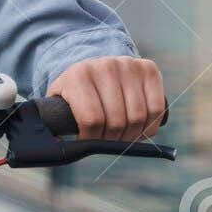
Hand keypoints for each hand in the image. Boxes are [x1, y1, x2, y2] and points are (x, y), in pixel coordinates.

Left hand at [46, 55, 164, 140]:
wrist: (96, 65)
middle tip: (109, 141)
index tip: (90, 141)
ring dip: (133, 136)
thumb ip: (54, 121)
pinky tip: (140, 129)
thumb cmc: (77, 90)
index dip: (93, 138)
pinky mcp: (148, 69)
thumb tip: (55, 145)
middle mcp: (104, 66)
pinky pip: (157, 109)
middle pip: (117, 121)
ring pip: (138, 117)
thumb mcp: (60, 100)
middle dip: (113, 139)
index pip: (92, 119)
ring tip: (123, 137)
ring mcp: (128, 65)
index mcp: (78, 75)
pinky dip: (150, 126)